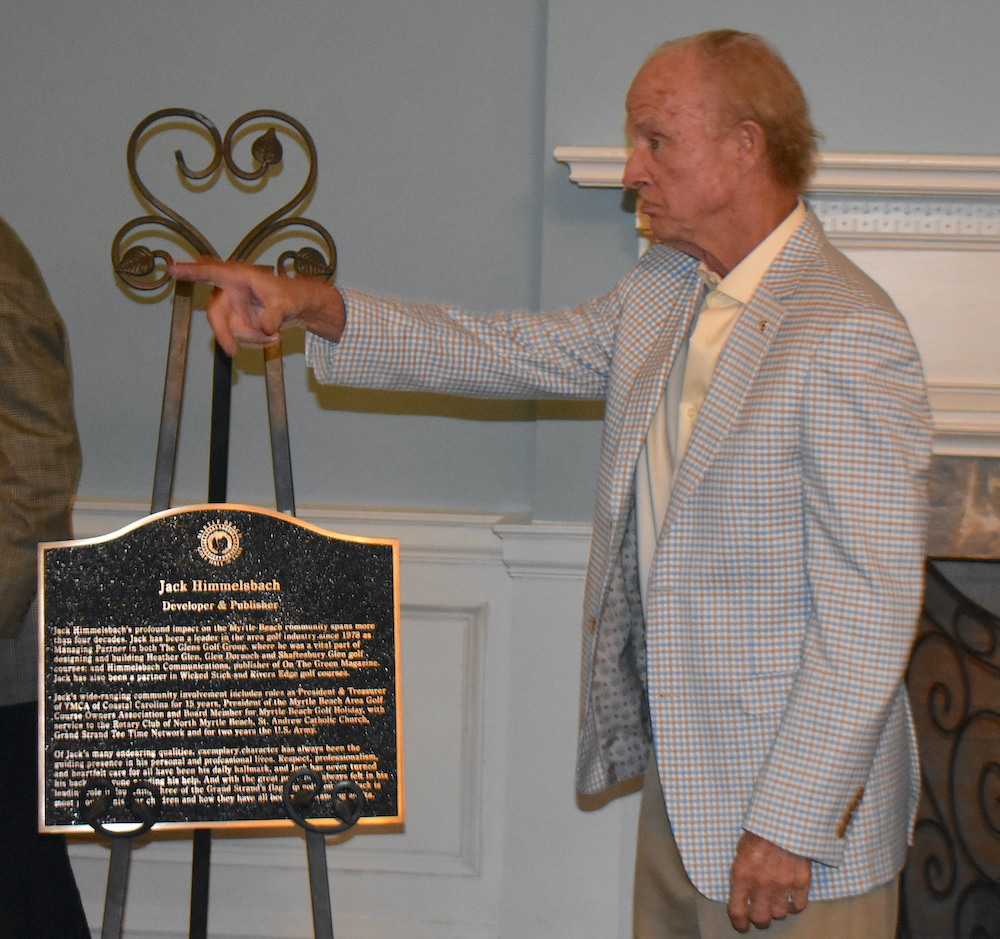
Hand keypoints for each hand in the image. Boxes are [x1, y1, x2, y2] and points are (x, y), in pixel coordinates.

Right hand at [170, 259, 346, 355]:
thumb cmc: (293, 296)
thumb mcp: (287, 304)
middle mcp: (232, 291)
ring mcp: (234, 307)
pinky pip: (240, 337)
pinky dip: (256, 341)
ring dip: (252, 338)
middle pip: (215, 313)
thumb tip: (264, 326)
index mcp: (240, 277)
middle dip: (223, 333)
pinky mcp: (239, 321)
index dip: (191, 272)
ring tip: (274, 336)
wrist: (301, 309)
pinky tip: (272, 337)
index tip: (172, 269)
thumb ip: (275, 314)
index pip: (212, 272)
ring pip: (230, 329)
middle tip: (231, 351)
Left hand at [727, 831, 810, 931]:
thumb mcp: (740, 851)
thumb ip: (741, 874)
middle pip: (761, 919)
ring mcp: (783, 884)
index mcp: (742, 874)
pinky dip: (794, 905)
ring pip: (780, 914)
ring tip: (775, 899)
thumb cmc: (758, 831)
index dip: (739, 923)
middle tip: (759, 913)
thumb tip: (742, 894)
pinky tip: (790, 897)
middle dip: (759, 919)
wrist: (783, 817)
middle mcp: (762, 883)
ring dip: (776, 909)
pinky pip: (799, 906)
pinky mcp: (801, 882)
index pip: (738, 911)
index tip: (741, 925)